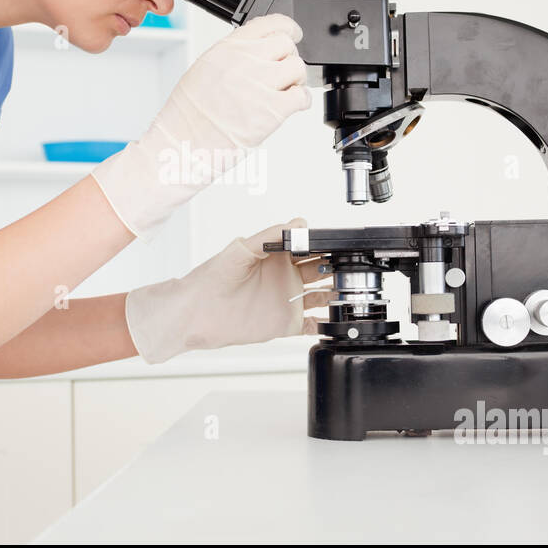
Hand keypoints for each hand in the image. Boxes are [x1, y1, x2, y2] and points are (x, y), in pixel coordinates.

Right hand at [90, 14, 309, 242]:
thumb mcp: (204, 69)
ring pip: (298, 68)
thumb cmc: (187, 115)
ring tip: (285, 92)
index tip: (293, 34)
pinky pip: (301, 96)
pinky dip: (301, 101)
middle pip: (287, 45)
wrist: (182, 144)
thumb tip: (258, 51)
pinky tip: (290, 106)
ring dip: (296, 80)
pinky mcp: (272, 111)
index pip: (269, 23)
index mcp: (227, 48)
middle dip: (288, 59)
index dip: (287, 27)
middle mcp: (245, 61)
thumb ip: (233, 55)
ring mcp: (260, 84)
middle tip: (284, 74)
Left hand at [124, 217, 334, 364]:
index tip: (340, 242)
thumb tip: (296, 223)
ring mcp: (287, 301)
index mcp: (277, 256)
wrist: (196, 314)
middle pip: (321, 269)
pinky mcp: (285, 324)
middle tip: (352, 265)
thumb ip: (268, 236)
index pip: (308, 246)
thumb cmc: (210, 279)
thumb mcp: (239, 250)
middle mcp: (285, 277)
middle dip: (338, 266)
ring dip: (337, 293)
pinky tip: (336, 320)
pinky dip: (326, 323)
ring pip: (322, 296)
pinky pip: (313, 324)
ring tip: (350, 290)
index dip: (325, 244)